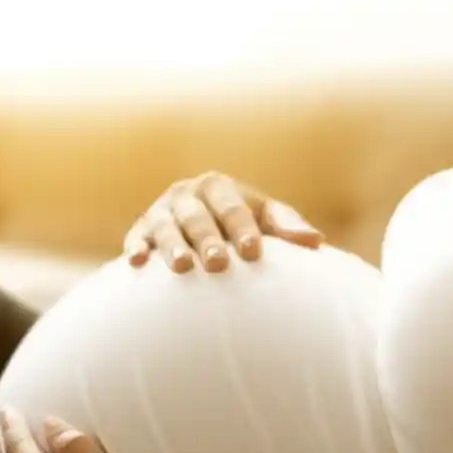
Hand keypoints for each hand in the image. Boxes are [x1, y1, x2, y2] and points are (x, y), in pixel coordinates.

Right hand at [125, 171, 324, 273]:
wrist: (197, 224)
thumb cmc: (239, 223)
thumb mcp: (263, 218)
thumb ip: (286, 226)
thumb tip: (316, 241)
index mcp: (218, 186)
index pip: (233, 207)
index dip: (243, 228)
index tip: (253, 251)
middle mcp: (187, 194)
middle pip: (198, 217)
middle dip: (208, 239)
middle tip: (219, 263)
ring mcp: (161, 212)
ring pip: (166, 227)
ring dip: (173, 246)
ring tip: (183, 267)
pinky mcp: (141, 231)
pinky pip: (136, 238)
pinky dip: (136, 248)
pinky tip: (138, 262)